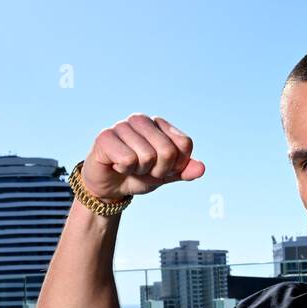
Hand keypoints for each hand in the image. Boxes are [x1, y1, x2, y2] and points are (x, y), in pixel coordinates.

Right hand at [82, 114, 204, 200]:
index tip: (161, 168)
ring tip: (128, 166)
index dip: (176, 165)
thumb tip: (201, 168)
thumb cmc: (138, 175)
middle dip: (158, 170)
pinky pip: (128, 159)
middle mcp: (141, 120)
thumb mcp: (166, 176)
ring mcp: (122, 125)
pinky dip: (124, 169)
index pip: (185, 144)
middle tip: (143, 170)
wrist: (110, 187)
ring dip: (139, 171)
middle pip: (168, 151)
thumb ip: (184, 171)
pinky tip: (116, 164)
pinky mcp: (105, 136)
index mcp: (159, 124)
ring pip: (148, 156)